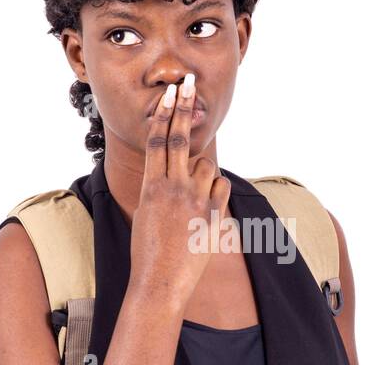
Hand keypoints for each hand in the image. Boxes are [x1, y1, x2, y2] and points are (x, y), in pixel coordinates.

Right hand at [128, 73, 230, 307]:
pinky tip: (206, 205)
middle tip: (189, 83)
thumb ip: (159, 187)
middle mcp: (172, 188)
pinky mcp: (212, 215)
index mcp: (150, 186)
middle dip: (185, 107)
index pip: (157, 140)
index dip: (164, 113)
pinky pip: (220, 188)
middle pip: (180, 137)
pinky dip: (215, 191)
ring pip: (205, 165)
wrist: (160, 281)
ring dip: (201, 172)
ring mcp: (193, 200)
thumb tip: (172, 170)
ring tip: (191, 196)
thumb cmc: (148, 250)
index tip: (170, 93)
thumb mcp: (145, 213)